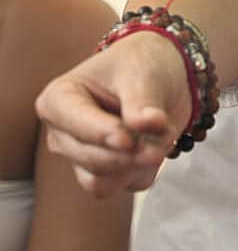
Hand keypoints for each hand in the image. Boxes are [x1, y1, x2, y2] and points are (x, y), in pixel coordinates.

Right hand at [36, 32, 192, 195]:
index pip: (73, 129)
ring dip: (140, 165)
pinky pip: (126, 186)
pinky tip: (157, 146)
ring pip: (103, 183)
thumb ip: (142, 102)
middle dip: (133, 152)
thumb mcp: (143, 73)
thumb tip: (147, 124)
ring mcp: (82, 156)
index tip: (130, 138)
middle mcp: (63, 133)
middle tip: (166, 131)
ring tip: (163, 137)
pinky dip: (147, 170)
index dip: (103, 136)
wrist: (162, 75)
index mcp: (58, 100)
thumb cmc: (142, 64)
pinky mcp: (107, 173)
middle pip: (91, 161)